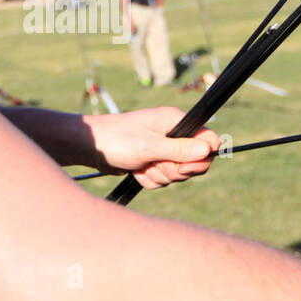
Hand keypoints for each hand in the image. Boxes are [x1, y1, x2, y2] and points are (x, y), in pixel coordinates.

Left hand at [84, 107, 220, 188]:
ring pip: (178, 174)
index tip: (183, 166)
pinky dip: (151, 179)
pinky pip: (164, 178)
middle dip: (175, 170)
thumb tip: (207, 150)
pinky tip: (137, 171)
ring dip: (160, 175)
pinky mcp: (155, 161)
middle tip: (155, 164)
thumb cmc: (117, 140)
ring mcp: (164, 148)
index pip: (207, 140)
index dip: (200, 157)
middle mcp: (173, 133)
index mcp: (176, 122)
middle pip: (194, 162)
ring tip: (141, 165)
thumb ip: (178, 149)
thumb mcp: (148, 146)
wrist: (92, 148)